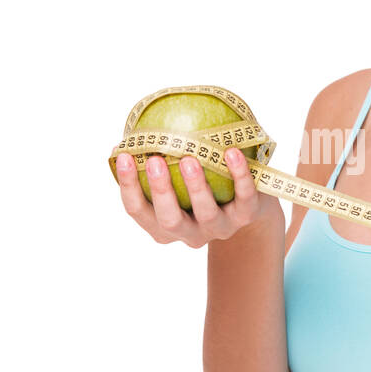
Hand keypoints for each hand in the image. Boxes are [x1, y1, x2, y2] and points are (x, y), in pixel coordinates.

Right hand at [114, 147, 283, 248]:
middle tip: (154, 160)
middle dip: (160, 191)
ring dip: (196, 186)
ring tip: (189, 158)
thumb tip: (126, 138)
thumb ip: (155, 161)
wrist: (247, 206)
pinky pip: (244, 197)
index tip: (123, 155)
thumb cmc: (200, 184)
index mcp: (163, 224)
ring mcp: (218, 228)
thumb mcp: (175, 177)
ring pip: (206, 213)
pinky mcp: (246, 217)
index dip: (127, 185)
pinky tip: (232, 152)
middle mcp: (189, 233)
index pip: (137, 210)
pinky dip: (239, 175)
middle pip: (169, 220)